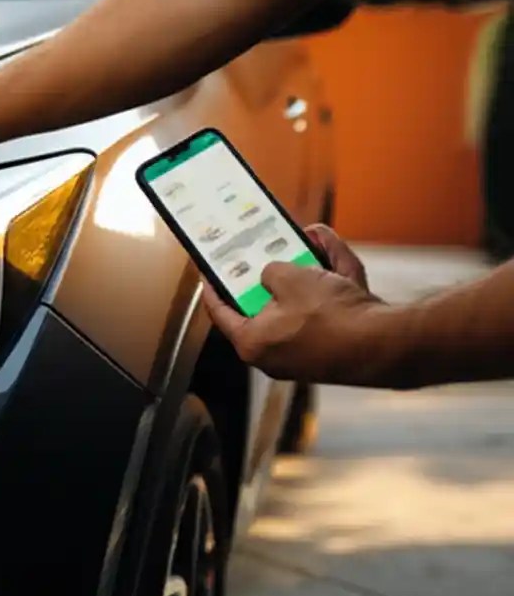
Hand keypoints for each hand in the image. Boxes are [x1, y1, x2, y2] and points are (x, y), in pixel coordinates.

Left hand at [202, 224, 388, 383]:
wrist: (385, 344)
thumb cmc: (331, 318)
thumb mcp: (290, 277)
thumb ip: (272, 271)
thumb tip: (273, 274)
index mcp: (253, 343)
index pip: (221, 313)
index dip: (213, 289)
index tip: (209, 273)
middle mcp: (276, 354)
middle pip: (264, 307)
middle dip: (269, 276)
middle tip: (264, 254)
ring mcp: (307, 353)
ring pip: (301, 303)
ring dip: (306, 272)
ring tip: (308, 241)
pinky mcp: (335, 347)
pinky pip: (327, 307)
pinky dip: (330, 281)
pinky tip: (332, 251)